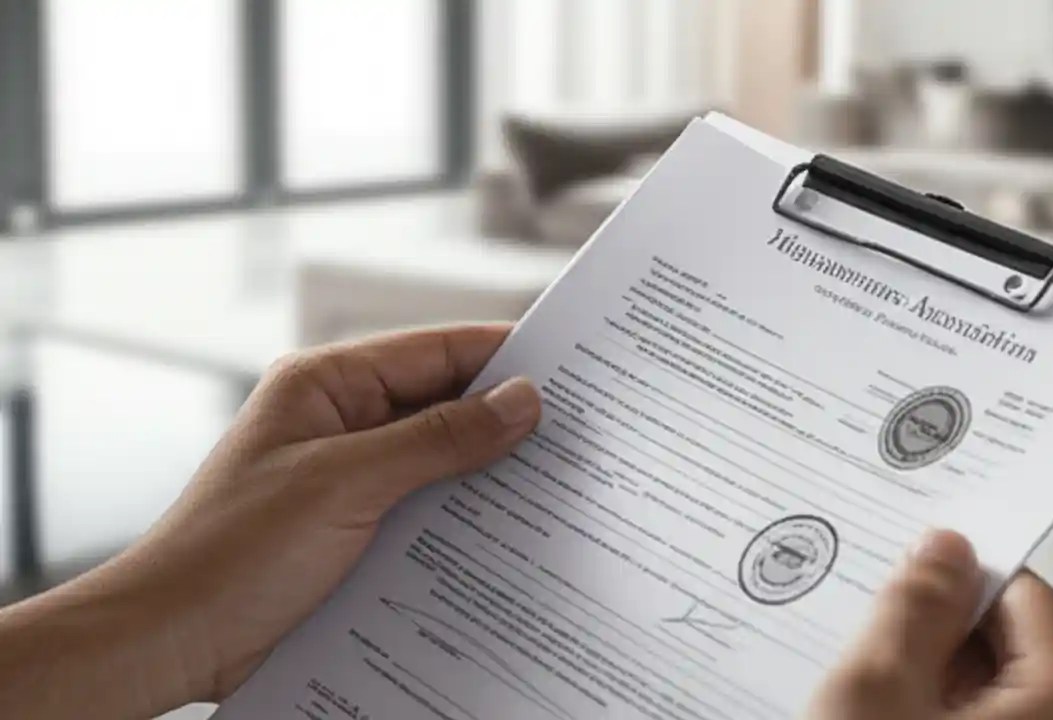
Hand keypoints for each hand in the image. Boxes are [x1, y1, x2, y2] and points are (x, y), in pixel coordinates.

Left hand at [0, 324, 540, 718]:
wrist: (172, 640)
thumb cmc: (232, 551)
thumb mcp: (346, 485)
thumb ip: (438, 439)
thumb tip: (521, 402)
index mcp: (327, 383)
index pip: (437, 351)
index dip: (504, 357)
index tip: (573, 370)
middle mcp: (341, 420)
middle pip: (444, 404)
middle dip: (505, 421)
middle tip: (577, 438)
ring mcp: (349, 475)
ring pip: (440, 459)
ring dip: (488, 474)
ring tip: (555, 487)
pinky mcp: (354, 527)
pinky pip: (425, 507)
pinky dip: (463, 516)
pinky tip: (505, 535)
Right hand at [806, 531, 1052, 719]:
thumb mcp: (876, 688)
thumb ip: (913, 607)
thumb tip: (947, 548)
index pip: (1034, 600)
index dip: (970, 569)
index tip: (917, 553)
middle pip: (1012, 648)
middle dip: (939, 622)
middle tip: (873, 610)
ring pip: (986, 692)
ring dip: (925, 672)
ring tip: (864, 671)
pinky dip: (924, 708)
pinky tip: (871, 707)